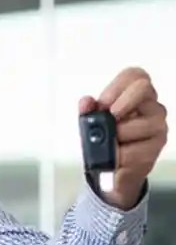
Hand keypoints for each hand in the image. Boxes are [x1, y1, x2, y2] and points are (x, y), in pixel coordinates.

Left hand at [79, 66, 167, 209]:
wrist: (112, 170)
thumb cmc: (105, 141)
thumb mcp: (91, 123)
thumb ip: (88, 110)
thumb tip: (86, 102)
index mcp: (137, 95)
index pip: (135, 75)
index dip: (116, 86)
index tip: (102, 103)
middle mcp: (152, 107)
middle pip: (142, 88)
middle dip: (120, 103)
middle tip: (108, 118)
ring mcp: (157, 126)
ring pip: (137, 123)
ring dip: (116, 136)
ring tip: (110, 144)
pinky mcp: (156, 147)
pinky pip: (133, 149)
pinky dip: (118, 155)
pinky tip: (116, 157)